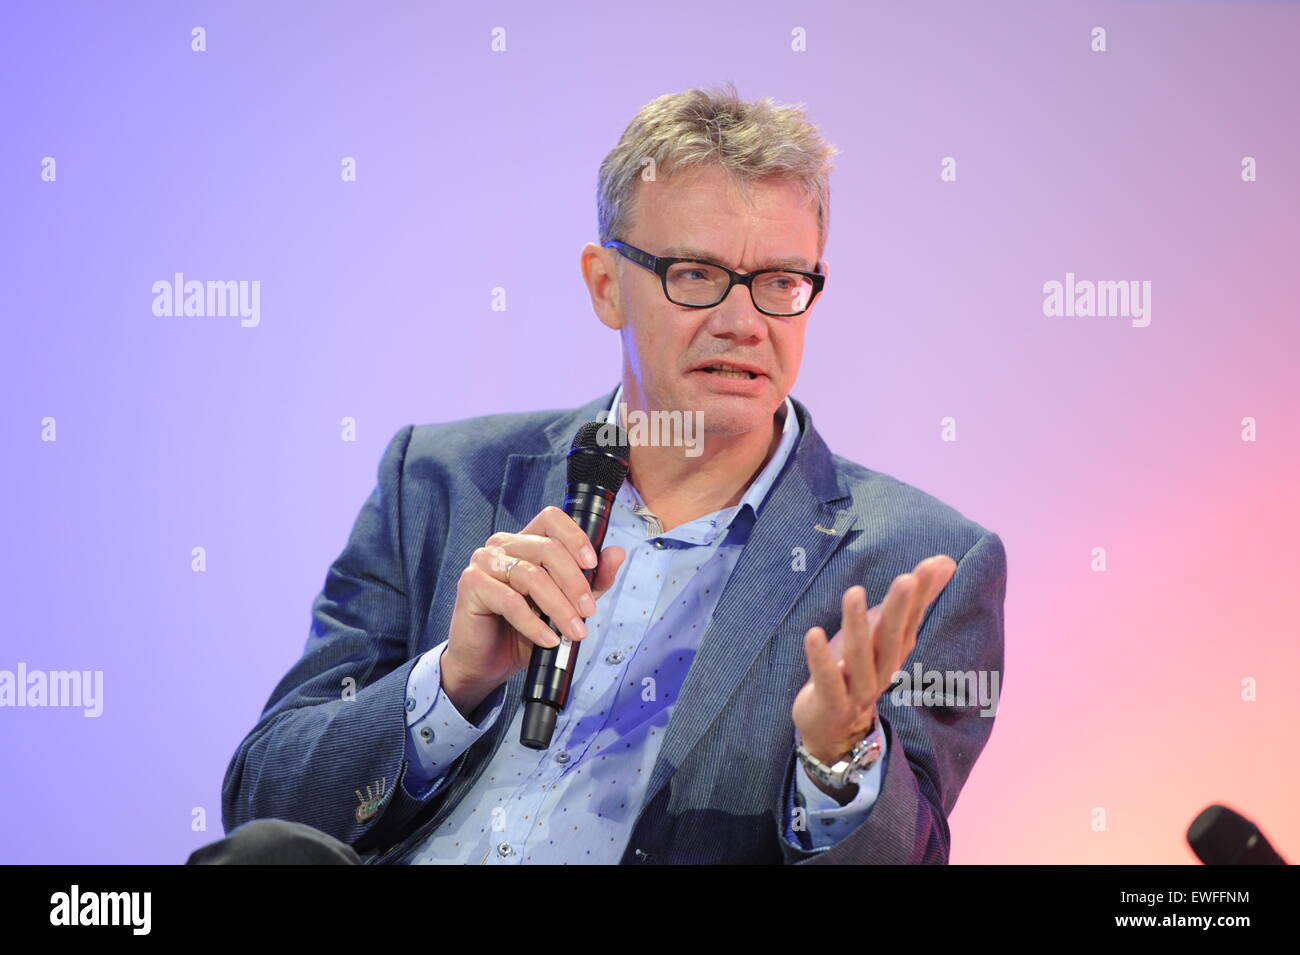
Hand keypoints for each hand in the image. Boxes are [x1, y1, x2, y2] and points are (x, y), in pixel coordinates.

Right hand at [441, 506, 625, 713]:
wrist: (487, 662)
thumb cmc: (523, 630)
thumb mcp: (566, 605)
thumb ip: (592, 581)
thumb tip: (617, 553)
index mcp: (525, 541)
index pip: (551, 519)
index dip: (575, 537)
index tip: (592, 564)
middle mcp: (503, 545)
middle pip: (547, 548)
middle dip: (574, 583)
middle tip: (589, 612)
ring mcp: (484, 562)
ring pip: (531, 575)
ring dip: (559, 607)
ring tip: (574, 631)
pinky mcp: (471, 585)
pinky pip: (510, 601)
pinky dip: (534, 623)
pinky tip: (548, 639)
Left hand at [792, 555, 956, 775]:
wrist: (835, 730)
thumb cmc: (858, 671)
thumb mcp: (883, 633)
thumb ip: (910, 603)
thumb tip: (945, 562)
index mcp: (894, 651)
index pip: (911, 619)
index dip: (923, 594)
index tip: (936, 565)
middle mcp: (881, 669)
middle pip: (892, 638)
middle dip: (899, 609)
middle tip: (906, 578)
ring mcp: (857, 690)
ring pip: (860, 657)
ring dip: (857, 625)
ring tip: (854, 592)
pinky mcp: (832, 703)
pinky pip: (827, 680)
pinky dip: (821, 659)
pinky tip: (813, 634)